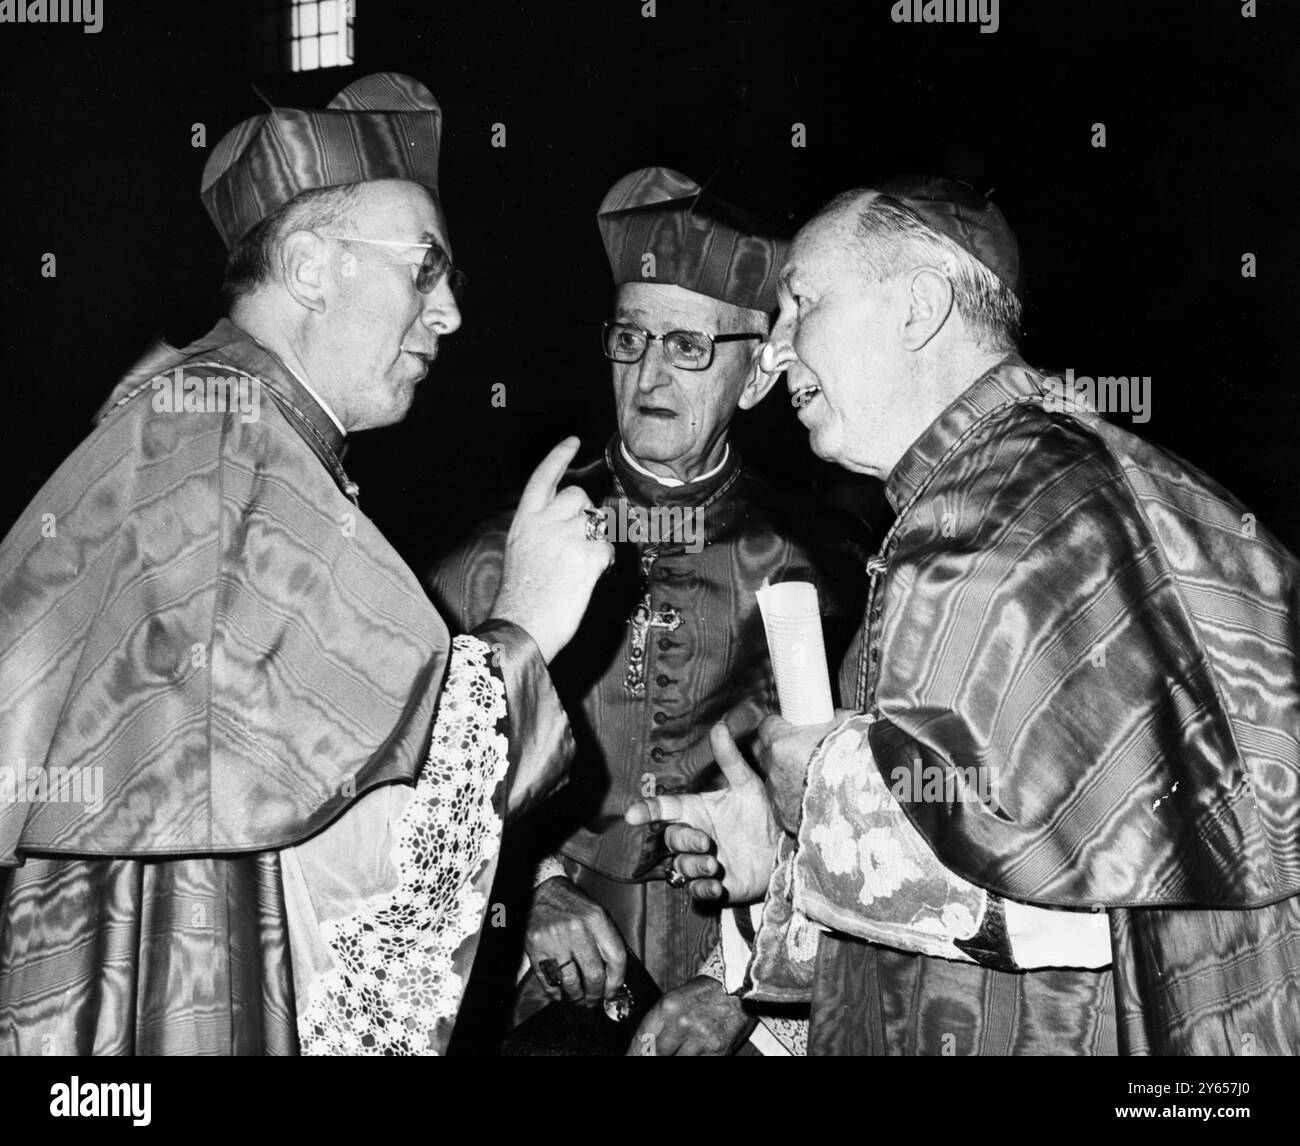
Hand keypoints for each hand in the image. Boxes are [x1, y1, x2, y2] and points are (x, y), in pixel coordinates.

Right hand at [490, 437, 613, 663]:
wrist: (522, 625)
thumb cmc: (522, 597)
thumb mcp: (522, 552)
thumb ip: (542, 531)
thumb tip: (569, 524)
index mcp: (525, 521)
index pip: (543, 478)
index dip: (559, 457)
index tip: (573, 440)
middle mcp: (545, 523)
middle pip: (579, 497)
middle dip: (586, 513)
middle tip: (579, 541)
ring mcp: (567, 537)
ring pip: (597, 522)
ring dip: (596, 540)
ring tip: (578, 566)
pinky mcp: (587, 556)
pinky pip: (608, 547)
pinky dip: (603, 562)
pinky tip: (587, 577)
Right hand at [525, 876, 626, 1005]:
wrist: (542, 889)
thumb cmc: (572, 905)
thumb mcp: (596, 913)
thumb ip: (606, 941)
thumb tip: (614, 976)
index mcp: (596, 919)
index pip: (616, 958)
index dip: (617, 981)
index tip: (612, 991)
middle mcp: (577, 929)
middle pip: (594, 975)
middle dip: (596, 994)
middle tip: (594, 1000)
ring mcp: (555, 940)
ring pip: (571, 983)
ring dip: (576, 997)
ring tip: (578, 999)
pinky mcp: (536, 947)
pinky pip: (548, 979)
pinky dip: (555, 992)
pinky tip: (560, 994)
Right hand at [624, 722, 780, 903]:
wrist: (784, 849)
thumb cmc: (762, 814)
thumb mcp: (747, 785)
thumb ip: (730, 759)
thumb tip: (720, 726)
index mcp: (697, 811)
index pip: (664, 808)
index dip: (646, 810)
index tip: (632, 814)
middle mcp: (695, 836)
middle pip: (671, 839)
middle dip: (685, 841)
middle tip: (705, 843)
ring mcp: (702, 862)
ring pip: (681, 866)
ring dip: (694, 866)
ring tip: (715, 864)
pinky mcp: (714, 886)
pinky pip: (696, 892)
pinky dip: (702, 889)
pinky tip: (716, 885)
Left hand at [627, 975, 750, 1055]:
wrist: (741, 988)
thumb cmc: (708, 992)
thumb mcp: (677, 998)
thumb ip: (660, 1021)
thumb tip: (645, 1046)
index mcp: (668, 1007)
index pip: (642, 1039)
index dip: (633, 1053)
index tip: (632, 1057)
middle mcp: (681, 1023)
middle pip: (655, 1054)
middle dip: (653, 1057)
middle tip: (658, 1054)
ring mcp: (699, 1039)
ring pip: (676, 1062)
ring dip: (676, 1057)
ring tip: (679, 1050)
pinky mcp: (716, 1051)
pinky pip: (698, 1063)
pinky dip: (694, 1059)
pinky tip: (695, 1053)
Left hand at [754, 710, 853, 832]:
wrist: (862, 793)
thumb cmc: (852, 756)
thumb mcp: (845, 725)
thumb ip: (834, 718)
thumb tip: (837, 715)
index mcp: (781, 741)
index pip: (767, 726)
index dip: (779, 727)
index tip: (790, 728)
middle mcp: (773, 768)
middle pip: (766, 754)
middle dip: (779, 753)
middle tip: (800, 752)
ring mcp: (777, 794)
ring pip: (774, 781)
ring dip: (787, 779)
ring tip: (812, 779)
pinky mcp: (785, 816)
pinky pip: (784, 806)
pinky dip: (795, 803)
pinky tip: (813, 801)